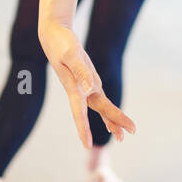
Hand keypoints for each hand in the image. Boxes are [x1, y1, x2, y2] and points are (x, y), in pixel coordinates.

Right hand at [38, 21, 135, 149]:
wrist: (54, 36)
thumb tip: (90, 88)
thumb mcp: (71, 54)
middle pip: (100, 109)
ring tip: (122, 136)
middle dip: (113, 123)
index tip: (87, 145)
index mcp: (74, 87)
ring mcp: (85, 86)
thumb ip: (80, 71)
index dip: (83, 128)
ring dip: (112, 120)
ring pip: (102, 107)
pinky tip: (111, 121)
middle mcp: (80, 90)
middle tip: (127, 136)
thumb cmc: (61, 43)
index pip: (80, 111)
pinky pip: (100, 100)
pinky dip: (107, 111)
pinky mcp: (88, 81)